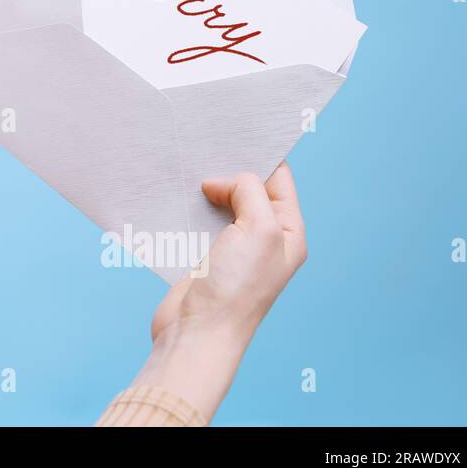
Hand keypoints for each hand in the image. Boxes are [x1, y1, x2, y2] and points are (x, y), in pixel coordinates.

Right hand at [127, 162, 306, 420]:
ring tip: (190, 168)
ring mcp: (233, 249)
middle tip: (207, 148)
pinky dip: (190, 206)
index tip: (236, 134)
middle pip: (249, 190)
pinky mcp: (204, 256)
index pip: (279, 182)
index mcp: (288, 234)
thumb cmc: (235, 288)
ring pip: (222, 204)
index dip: (260, 158)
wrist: (196, 333)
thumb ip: (249, 193)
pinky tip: (178, 194)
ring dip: (207, 188)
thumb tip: (222, 182)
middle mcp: (264, 240)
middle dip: (230, 171)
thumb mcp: (259, 230)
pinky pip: (200, 220)